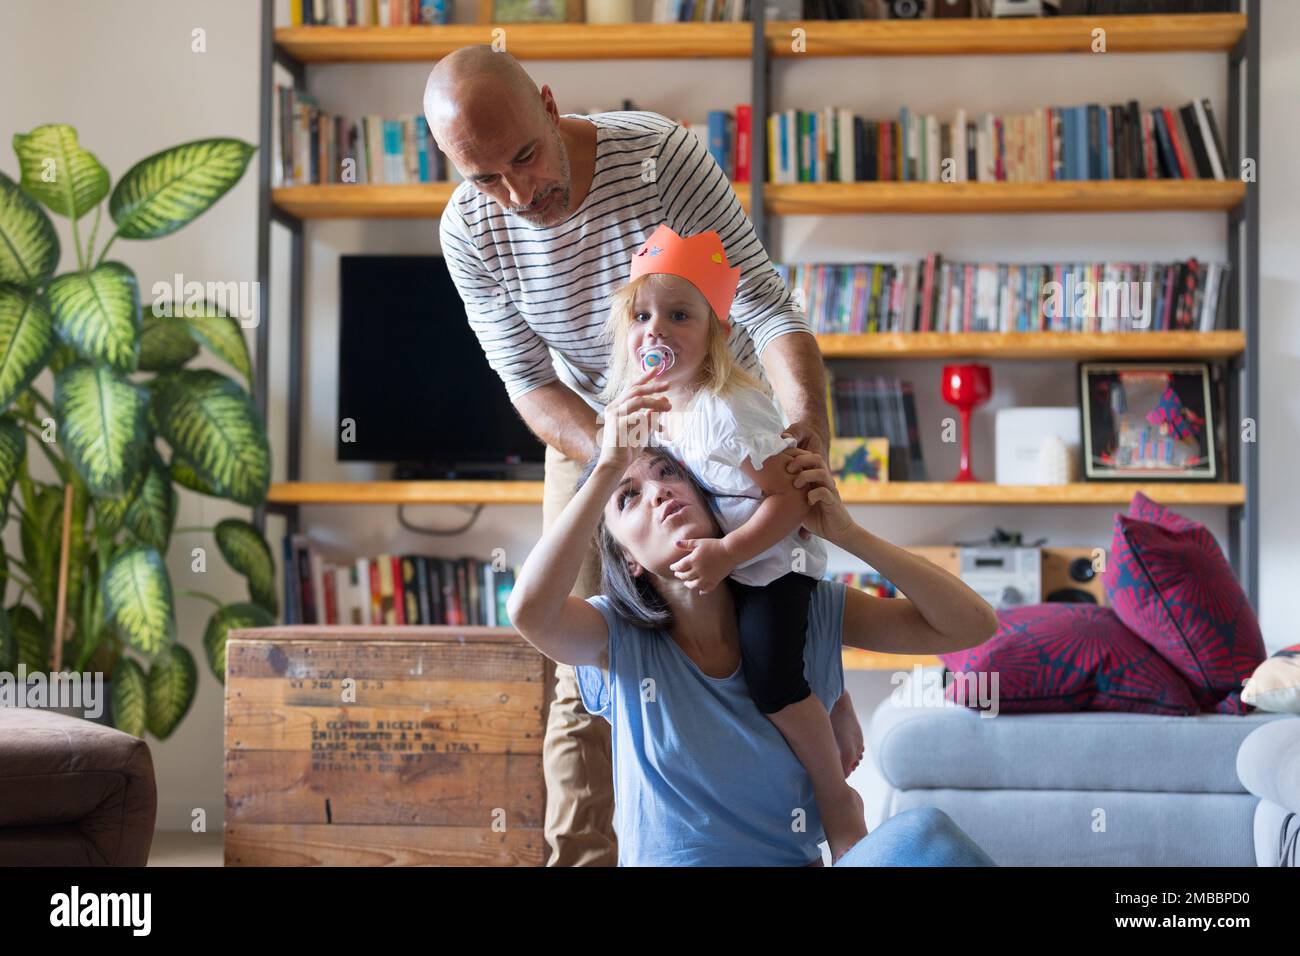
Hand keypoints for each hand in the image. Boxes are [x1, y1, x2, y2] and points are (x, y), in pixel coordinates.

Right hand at [596, 366, 671, 471]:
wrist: (615, 464)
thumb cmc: (628, 448)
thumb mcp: (642, 429)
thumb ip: (650, 416)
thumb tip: (662, 401)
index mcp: (617, 407)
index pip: (631, 388)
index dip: (644, 377)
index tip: (656, 368)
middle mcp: (613, 408)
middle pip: (635, 390)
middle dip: (653, 386)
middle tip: (668, 385)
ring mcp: (614, 416)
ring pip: (638, 401)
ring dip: (655, 402)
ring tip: (668, 406)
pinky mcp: (617, 425)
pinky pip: (638, 417)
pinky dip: (650, 419)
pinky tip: (658, 427)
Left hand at [669, 537, 735, 594]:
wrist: (730, 551)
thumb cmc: (714, 544)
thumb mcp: (699, 542)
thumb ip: (687, 544)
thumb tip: (675, 543)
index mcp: (693, 560)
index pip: (679, 567)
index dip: (674, 567)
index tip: (672, 567)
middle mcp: (698, 570)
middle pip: (685, 576)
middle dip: (680, 576)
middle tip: (677, 574)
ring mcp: (706, 577)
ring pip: (694, 585)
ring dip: (689, 585)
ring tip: (686, 583)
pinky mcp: (715, 580)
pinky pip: (707, 588)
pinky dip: (703, 591)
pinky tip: (700, 591)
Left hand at [780, 421, 828, 538]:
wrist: (837, 532)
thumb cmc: (816, 517)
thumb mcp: (799, 503)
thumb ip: (790, 494)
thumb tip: (767, 488)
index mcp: (816, 478)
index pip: (809, 457)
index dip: (796, 455)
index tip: (783, 459)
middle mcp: (824, 481)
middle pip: (816, 458)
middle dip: (800, 460)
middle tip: (788, 470)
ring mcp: (830, 490)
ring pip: (821, 472)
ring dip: (806, 476)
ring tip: (796, 485)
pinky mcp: (833, 502)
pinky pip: (824, 492)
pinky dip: (813, 495)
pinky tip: (808, 502)